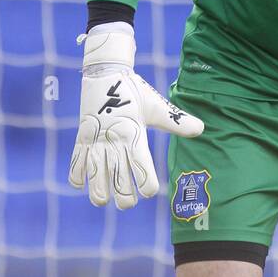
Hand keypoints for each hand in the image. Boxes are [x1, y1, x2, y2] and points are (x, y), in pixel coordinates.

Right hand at [68, 22, 203, 208]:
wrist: (106, 73)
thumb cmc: (135, 92)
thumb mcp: (157, 106)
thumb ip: (177, 121)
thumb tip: (202, 129)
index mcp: (134, 134)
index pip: (141, 168)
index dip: (146, 185)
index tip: (149, 191)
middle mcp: (114, 140)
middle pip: (117, 179)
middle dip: (123, 197)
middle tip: (128, 203)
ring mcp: (95, 140)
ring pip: (94, 175)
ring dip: (98, 192)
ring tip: (103, 200)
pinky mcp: (81, 138)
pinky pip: (75, 162)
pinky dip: (77, 176)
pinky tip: (82, 183)